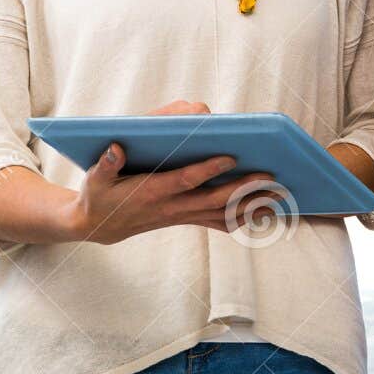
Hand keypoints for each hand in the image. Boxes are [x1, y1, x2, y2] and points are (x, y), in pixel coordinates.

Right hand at [62, 100, 283, 242]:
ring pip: (221, 214)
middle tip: (270, 177)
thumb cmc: (98, 195)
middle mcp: (171, 207)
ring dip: (250, 206)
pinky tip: (263, 214)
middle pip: (213, 200)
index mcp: (151, 192)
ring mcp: (181, 215)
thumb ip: (106, 164)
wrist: (97, 226)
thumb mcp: (94, 178)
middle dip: (243, 189)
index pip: (184, 180)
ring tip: (278, 196)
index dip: (207, 170)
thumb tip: (115, 148)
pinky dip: (242, 219)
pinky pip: (218, 222)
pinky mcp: (186, 218)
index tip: (230, 157)